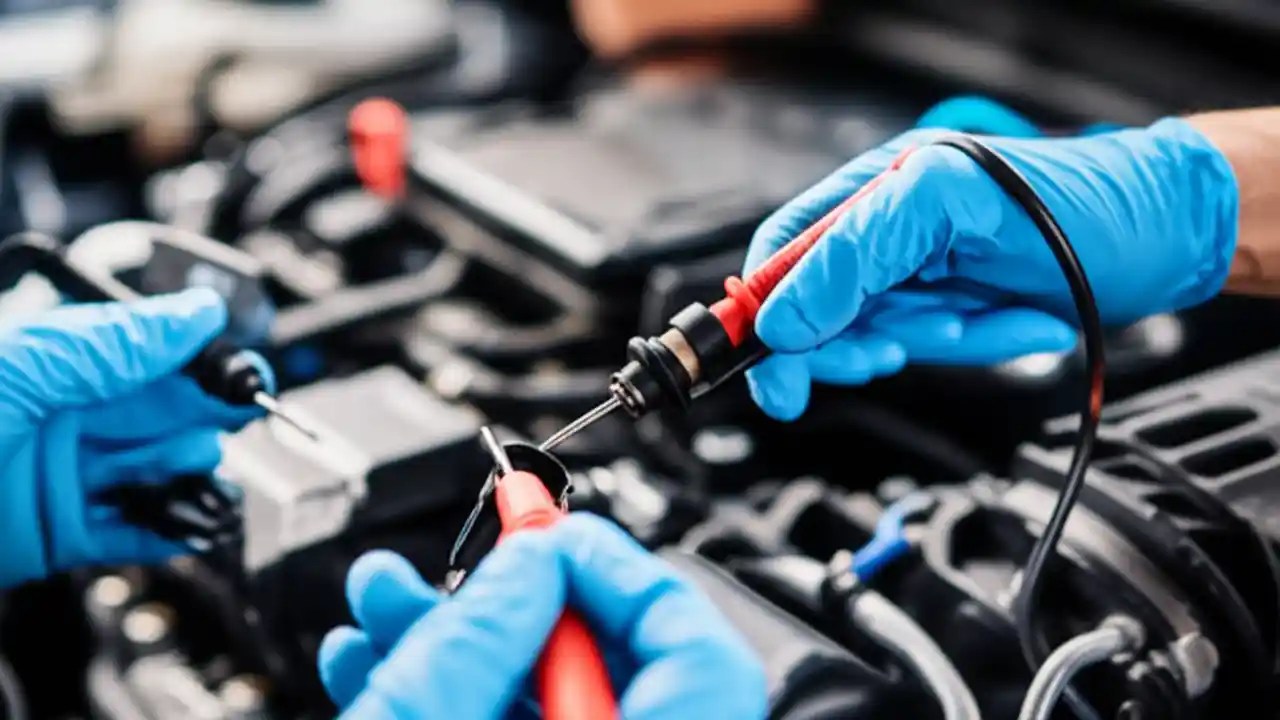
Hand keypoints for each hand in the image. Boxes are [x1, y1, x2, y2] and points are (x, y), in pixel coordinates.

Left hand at [0, 288, 258, 588]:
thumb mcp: (21, 368)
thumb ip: (111, 344)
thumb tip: (195, 312)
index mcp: (52, 362)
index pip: (143, 352)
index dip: (197, 359)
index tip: (241, 370)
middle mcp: (62, 415)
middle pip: (157, 411)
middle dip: (199, 414)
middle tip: (235, 418)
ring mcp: (63, 476)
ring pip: (152, 469)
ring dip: (186, 470)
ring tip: (197, 468)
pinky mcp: (62, 534)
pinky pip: (133, 530)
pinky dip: (169, 527)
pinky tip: (190, 518)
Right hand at [319, 514, 766, 719]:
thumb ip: (487, 641)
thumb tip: (528, 558)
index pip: (692, 641)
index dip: (621, 566)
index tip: (548, 531)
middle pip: (614, 655)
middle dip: (516, 591)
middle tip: (465, 558)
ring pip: (549, 694)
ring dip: (463, 638)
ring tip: (379, 602)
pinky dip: (455, 689)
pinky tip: (377, 664)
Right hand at [744, 118, 1237, 419]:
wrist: (1168, 237)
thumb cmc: (1076, 198)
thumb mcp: (947, 205)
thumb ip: (853, 254)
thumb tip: (782, 317)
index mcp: (872, 190)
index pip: (785, 252)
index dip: (764, 308)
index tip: (767, 358)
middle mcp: (887, 234)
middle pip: (817, 308)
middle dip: (846, 342)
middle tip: (881, 358)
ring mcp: (920, 277)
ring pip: (879, 338)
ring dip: (932, 343)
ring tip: (980, 320)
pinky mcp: (955, 314)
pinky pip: (936, 352)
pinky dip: (975, 346)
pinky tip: (1018, 321)